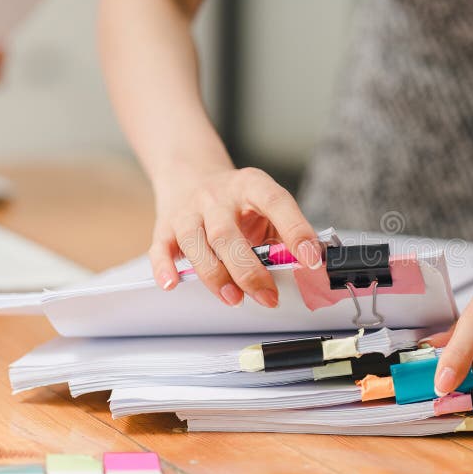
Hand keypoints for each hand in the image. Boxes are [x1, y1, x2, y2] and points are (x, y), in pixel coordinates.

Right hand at [150, 166, 322, 307]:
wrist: (191, 174)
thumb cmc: (238, 202)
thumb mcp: (265, 206)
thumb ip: (283, 234)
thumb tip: (308, 270)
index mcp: (251, 184)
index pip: (276, 202)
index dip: (295, 230)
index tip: (311, 259)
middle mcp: (217, 196)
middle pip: (228, 233)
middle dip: (249, 271)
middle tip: (267, 297)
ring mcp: (189, 211)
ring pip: (196, 242)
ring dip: (214, 275)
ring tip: (234, 299)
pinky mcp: (166, 227)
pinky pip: (161, 248)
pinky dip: (165, 268)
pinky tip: (173, 284)